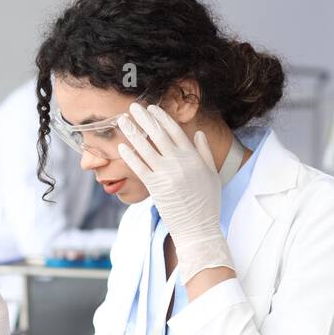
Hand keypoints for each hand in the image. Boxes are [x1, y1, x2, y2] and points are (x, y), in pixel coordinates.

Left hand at [117, 102, 232, 282]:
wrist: (199, 227)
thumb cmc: (207, 202)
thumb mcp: (211, 174)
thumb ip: (204, 152)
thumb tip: (198, 133)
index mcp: (194, 157)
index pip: (175, 130)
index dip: (162, 118)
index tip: (152, 109)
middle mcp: (180, 162)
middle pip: (158, 134)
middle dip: (144, 118)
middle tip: (133, 107)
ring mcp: (166, 174)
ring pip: (146, 148)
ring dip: (132, 132)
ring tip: (122, 121)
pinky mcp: (155, 187)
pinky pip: (139, 167)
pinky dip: (130, 155)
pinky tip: (121, 146)